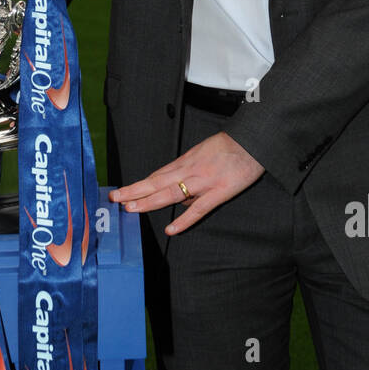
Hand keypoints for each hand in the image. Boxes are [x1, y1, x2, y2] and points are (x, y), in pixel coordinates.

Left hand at [109, 132, 264, 234]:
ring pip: (171, 193)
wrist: (253, 141)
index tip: (122, 192)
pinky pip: (198, 208)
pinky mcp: (219, 192)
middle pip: (157, 182)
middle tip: (115, 198)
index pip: (157, 175)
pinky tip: (171, 229)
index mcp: (186, 160)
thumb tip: (180, 198)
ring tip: (131, 209)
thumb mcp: (204, 153)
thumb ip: (190, 173)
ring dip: (149, 201)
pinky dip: (184, 219)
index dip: (139, 185)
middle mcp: (190, 170)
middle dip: (135, 191)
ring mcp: (203, 181)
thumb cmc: (230, 147)